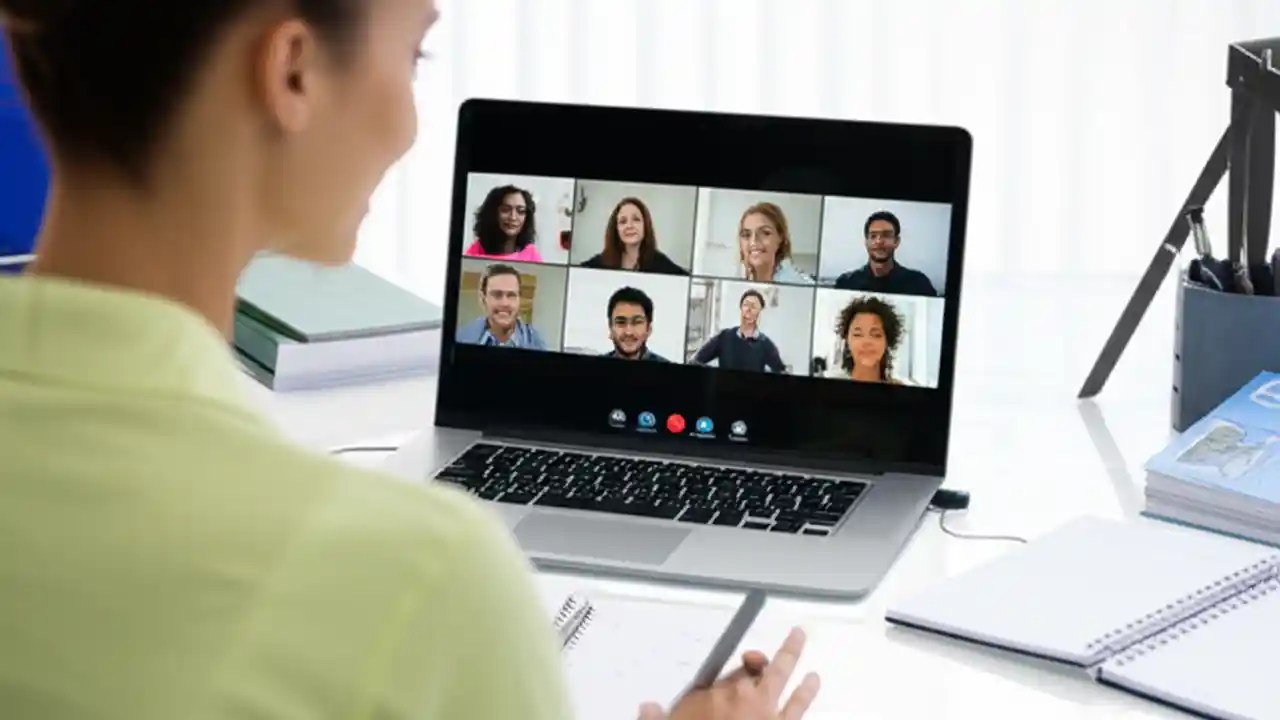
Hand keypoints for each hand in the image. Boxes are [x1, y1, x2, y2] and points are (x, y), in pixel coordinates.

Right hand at [637, 627, 820, 719]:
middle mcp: (744, 698)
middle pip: (763, 670)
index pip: (728, 677)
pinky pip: (797, 710)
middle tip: (796, 637)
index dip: (735, 672)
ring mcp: (767, 714)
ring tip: (809, 662)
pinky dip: (806, 696)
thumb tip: (645, 707)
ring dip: (798, 671)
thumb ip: (655, 719)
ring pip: (787, 685)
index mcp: (713, 697)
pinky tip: (812, 683)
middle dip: (778, 654)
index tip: (739, 670)